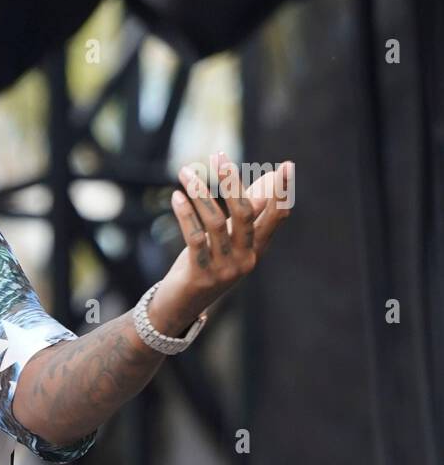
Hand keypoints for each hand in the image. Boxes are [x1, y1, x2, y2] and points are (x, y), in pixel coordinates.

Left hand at [149, 151, 293, 334]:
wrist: (179, 308)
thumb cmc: (205, 265)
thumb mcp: (227, 240)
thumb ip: (246, 214)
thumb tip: (268, 181)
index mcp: (256, 249)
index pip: (276, 217)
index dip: (282, 192)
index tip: (287, 165)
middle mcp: (245, 259)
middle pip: (245, 214)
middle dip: (232, 182)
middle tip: (218, 156)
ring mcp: (224, 269)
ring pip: (216, 222)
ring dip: (199, 193)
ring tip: (185, 173)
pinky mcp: (200, 275)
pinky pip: (195, 238)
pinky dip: (186, 214)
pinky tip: (177, 197)